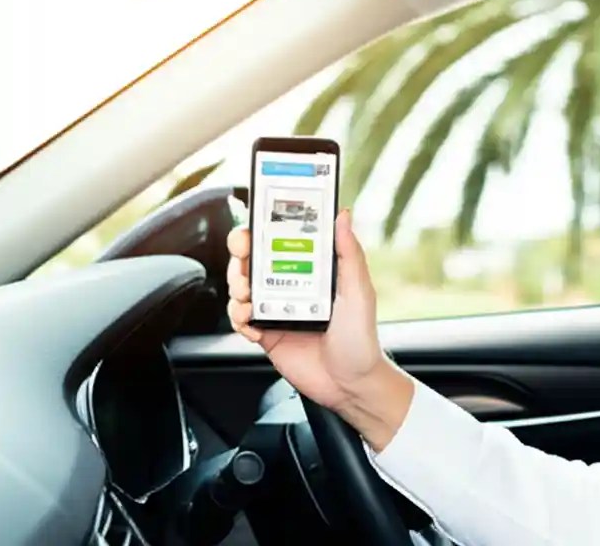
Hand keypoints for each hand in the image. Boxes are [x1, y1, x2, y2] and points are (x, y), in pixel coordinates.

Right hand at [226, 210, 411, 448]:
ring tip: (247, 292)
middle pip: (255, 261)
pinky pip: (241, 319)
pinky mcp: (267, 335)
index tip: (256, 220)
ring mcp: (277, 311)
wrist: (351, 384)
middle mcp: (292, 288)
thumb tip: (343, 215)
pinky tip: (249, 317)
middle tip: (243, 255)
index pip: (284, 242)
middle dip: (242, 254)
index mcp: (313, 272)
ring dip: (237, 284)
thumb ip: (348, 253)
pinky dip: (239, 315)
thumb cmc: (361, 338)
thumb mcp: (359, 291)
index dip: (266, 229)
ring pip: (242, 288)